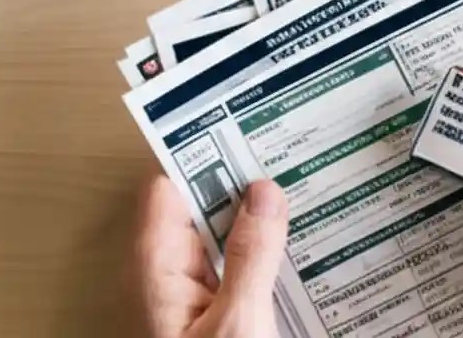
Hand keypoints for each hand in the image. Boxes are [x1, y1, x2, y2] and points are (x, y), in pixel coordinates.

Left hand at [135, 174, 289, 337]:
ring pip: (223, 240)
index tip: (249, 144)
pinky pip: (236, 270)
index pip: (170, 189)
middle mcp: (168, 275)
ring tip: (303, 201)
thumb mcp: (238, 322)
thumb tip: (264, 193)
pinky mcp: (213, 316)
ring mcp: (191, 297)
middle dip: (242, 189)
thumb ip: (250, 257)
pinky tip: (297, 251)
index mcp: (158, 268)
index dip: (205, 160)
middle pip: (199, 211)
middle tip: (291, 166)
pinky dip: (263, 257)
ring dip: (258, 224)